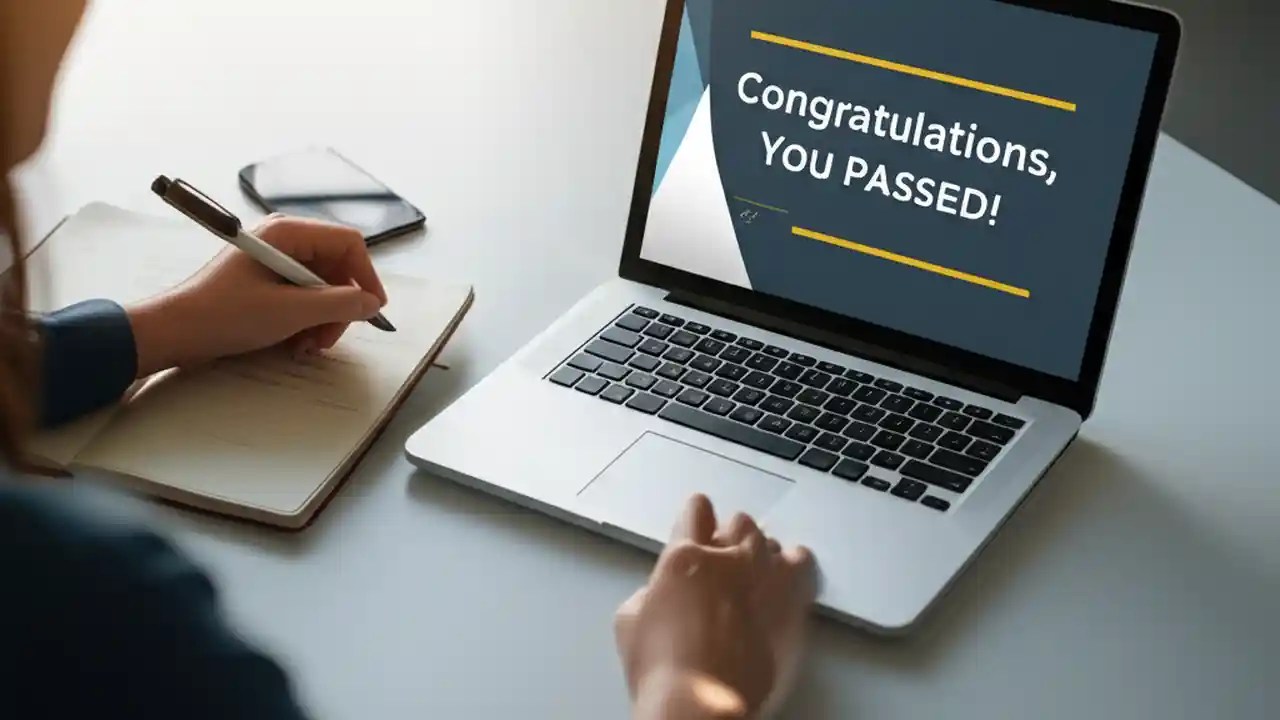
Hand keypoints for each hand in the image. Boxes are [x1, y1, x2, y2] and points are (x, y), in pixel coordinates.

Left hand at [126, 215, 386, 376]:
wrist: (174, 332)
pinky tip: (294, 343)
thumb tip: (372, 303)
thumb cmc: (224, 315)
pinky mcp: (267, 283)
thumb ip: (338, 305)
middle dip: (339, 307)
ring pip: (322, 288)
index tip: (371, 310)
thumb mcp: (289, 312)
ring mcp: (275, 262)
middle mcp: (284, 241)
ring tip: (307, 346)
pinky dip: (305, 322)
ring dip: (323, 320)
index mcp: (288, 233)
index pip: (348, 243)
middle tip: (328, 339)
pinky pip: (303, 298)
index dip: (366, 276)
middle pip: (337, 268)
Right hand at [615, 495, 816, 718]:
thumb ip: (652, 590)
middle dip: (731, 537)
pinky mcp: (793, 601)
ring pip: (768, 541)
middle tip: (726, 558)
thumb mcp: (630, 621)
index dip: (697, 517)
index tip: (701, 521)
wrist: (704, 704)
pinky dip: (794, 564)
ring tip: (755, 572)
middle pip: (738, 523)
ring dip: (760, 552)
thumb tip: (663, 590)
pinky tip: (789, 571)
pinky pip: (802, 562)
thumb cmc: (662, 670)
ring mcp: (765, 576)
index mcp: (684, 557)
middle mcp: (728, 557)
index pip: (696, 511)